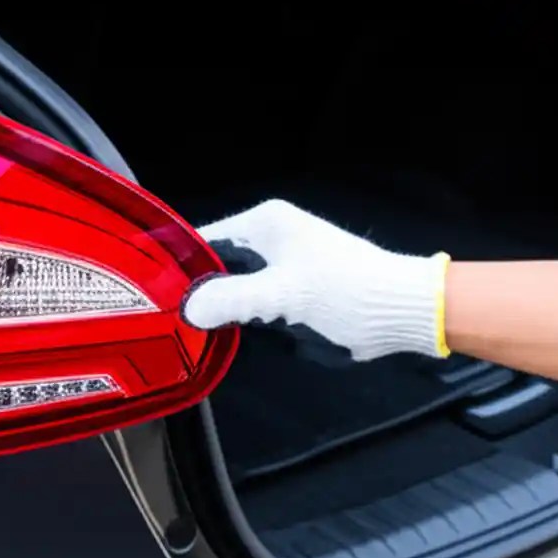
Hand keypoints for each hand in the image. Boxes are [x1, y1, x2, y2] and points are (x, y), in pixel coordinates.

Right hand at [182, 199, 451, 360]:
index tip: (156, 298)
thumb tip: (186, 308)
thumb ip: (232, 299)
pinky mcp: (295, 288)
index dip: (179, 266)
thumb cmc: (345, 292)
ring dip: (220, 306)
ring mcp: (283, 263)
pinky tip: (225, 335)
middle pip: (217, 263)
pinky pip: (255, 299)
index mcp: (265, 222)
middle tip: (169, 321)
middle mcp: (271, 236)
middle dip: (198, 290)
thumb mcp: (284, 295)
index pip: (205, 238)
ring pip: (235, 285)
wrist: (402, 311)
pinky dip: (243, 315)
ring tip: (189, 331)